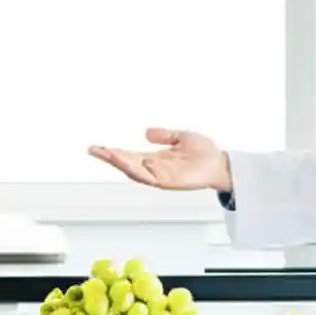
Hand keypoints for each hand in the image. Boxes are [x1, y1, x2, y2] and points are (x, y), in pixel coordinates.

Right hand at [88, 128, 232, 192]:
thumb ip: (164, 134)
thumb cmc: (204, 152)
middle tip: (94, 150)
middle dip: (110, 158)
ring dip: (121, 164)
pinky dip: (140, 171)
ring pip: (135, 172)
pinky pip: (151, 178)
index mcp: (155, 159)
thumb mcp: (181, 136)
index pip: (130, 156)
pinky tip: (132, 162)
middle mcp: (155, 169)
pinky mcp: (170, 182)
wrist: (221, 163)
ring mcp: (161, 176)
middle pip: (127, 165)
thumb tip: (145, 132)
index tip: (98, 147)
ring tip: (108, 154)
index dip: (114, 152)